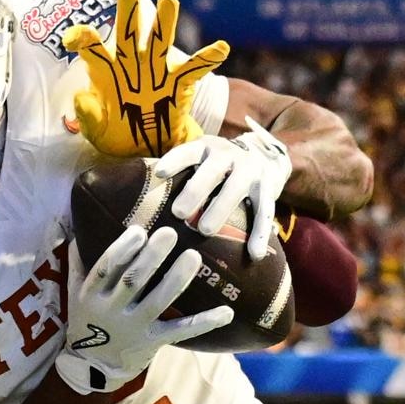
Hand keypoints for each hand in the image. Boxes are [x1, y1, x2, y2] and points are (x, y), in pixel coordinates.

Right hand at [55, 225, 230, 395]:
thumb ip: (78, 261)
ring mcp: (135, 327)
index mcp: (92, 294)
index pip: (106, 268)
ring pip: (158, 302)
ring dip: (176, 280)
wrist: (93, 366)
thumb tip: (79, 225)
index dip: (122, 249)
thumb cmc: (88, 320)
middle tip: (170, 233)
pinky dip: (204, 322)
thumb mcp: (75, 292)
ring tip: (193, 257)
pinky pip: (181, 331)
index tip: (139, 230)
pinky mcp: (153, 342)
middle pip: (133, 280)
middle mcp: (112, 310)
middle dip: (152, 257)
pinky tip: (227, 313)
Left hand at [62, 0, 229, 158]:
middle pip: (128, 32)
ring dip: (165, 20)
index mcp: (105, 71)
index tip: (71, 38)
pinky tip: (221, 48)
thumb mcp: (97, 132)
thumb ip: (89, 116)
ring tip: (169, 1)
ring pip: (160, 39)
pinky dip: (207, 58)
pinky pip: (194, 68)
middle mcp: (130, 63)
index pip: (91, 47)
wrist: (146, 151)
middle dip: (128, 10)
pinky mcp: (179, 82)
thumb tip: (82, 97)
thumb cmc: (117, 137)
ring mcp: (156, 69)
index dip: (82, 38)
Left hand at [155, 126, 293, 260]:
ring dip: (221, 208)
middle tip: (178, 212)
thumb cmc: (220, 164)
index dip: (174, 160)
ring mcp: (250, 170)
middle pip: (211, 170)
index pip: (188, 151)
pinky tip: (254, 255)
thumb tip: (136, 193)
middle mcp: (229, 155)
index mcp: (207, 148)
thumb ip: (180, 171)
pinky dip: (260, 233)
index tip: (159, 172)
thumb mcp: (203, 157)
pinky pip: (265, 211)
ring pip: (235, 189)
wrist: (265, 153)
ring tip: (206, 231)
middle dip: (195, 189)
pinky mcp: (268, 187)